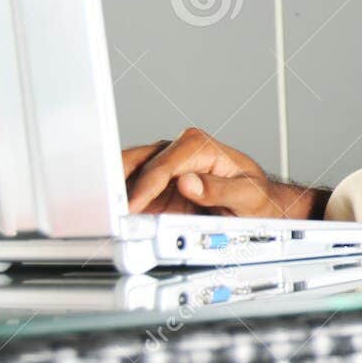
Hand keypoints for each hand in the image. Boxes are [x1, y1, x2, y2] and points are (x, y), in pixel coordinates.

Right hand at [122, 127, 326, 218]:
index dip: (146, 186)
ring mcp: (163, 168)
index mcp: (198, 146)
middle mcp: (177, 152)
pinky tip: (111, 215)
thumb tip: (189, 182)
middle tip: (104, 207)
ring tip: (101, 213)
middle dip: (117, 182)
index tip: (132, 205)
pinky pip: (131, 190)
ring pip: (127, 173)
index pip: (163, 164)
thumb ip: (221, 189)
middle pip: (137, 162)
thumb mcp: (248, 195)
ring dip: (114, 192)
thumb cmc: (257, 196)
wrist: (260, 205)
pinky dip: (119, 202)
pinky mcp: (156, 186)